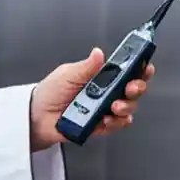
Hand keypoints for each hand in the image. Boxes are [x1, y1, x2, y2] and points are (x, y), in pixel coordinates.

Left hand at [29, 47, 154, 150]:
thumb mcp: (67, 74)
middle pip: (132, 90)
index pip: (124, 71)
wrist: (35, 117)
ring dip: (126, 107)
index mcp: (98, 77)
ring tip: (113, 106)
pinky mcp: (98, 127)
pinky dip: (115, 123)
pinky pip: (115, 126)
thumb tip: (99, 53)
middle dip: (137, 88)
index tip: (145, 68)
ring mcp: (102, 110)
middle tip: (130, 88)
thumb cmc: (47, 93)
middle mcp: (104, 93)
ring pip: (128, 109)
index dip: (138, 69)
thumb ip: (87, 66)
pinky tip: (106, 119)